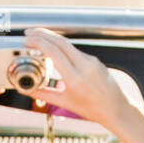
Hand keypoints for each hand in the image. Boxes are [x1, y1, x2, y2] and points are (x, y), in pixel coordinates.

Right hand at [21, 28, 143, 142]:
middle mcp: (85, 66)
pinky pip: (76, 51)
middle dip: (42, 34)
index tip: (27, 41)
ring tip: (38, 40)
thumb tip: (27, 90)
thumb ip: (45, 94)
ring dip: (52, 39)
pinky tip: (55, 50)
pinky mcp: (96, 61)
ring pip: (68, 44)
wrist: (116, 109)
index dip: (38, 42)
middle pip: (60, 41)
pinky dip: (63, 48)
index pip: (54, 52)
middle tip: (28, 33)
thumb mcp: (66, 103)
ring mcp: (92, 62)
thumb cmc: (93, 109)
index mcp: (75, 78)